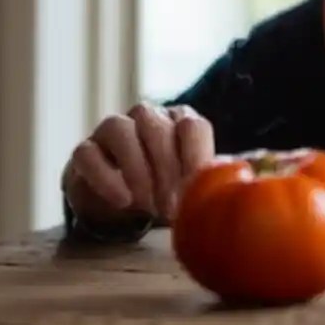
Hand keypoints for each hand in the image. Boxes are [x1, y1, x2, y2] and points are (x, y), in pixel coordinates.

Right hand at [63, 103, 213, 226]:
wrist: (118, 201)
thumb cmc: (163, 189)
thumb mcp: (189, 186)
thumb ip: (210, 180)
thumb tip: (240, 182)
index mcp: (179, 121)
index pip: (193, 126)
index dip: (196, 157)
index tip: (195, 189)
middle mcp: (146, 117)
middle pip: (156, 127)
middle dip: (166, 169)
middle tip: (170, 207)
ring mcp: (111, 129)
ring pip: (120, 129)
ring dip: (137, 169)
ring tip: (146, 205)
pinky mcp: (84, 150)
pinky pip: (88, 153)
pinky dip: (106, 177)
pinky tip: (123, 201)